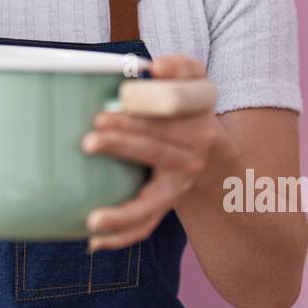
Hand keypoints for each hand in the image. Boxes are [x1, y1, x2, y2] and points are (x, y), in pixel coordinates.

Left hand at [81, 54, 232, 251]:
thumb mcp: (197, 85)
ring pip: (151, 203)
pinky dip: (121, 236)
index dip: (140, 116)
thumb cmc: (193, 112)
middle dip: (122, 145)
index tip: (108, 110)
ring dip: (122, 212)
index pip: (167, 119)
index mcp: (197, 125)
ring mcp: (178, 186)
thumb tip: (156, 67)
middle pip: (155, 152)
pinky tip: (92, 241)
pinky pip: (145, 225)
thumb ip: (181, 68)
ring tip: (93, 218)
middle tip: (89, 140)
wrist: (217, 158)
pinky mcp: (166, 205)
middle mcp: (191, 157)